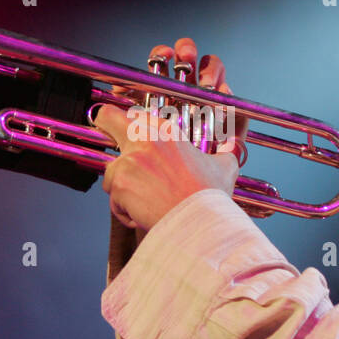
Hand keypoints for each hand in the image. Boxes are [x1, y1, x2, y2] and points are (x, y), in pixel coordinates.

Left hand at [93, 38, 245, 232]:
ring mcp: (129, 162)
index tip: (130, 133)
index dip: (130, 124)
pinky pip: (113, 200)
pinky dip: (125, 211)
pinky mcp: (120, 185)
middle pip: (107, 118)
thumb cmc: (211, 198)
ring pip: (110, 172)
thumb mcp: (225, 166)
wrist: (200, 224)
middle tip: (105, 134)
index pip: (136, 114)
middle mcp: (144, 140)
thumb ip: (227, 147)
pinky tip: (144, 214)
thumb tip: (234, 138)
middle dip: (103, 125)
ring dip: (122, 187)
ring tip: (145, 201)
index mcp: (167, 131)